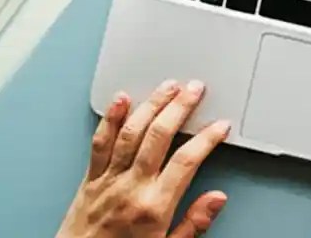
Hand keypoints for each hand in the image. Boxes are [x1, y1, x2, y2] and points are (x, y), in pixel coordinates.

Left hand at [56, 79, 230, 237]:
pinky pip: (101, 142)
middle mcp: (131, 187)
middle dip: (180, 107)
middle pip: (159, 136)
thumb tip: (216, 199)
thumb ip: (194, 223)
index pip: (186, 161)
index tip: (220, 126)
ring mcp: (108, 180)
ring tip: (167, 86)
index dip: (207, 139)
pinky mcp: (91, 178)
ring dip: (151, 104)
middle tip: (194, 89)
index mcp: (153, 207)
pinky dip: (110, 118)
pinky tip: (121, 100)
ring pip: (132, 132)